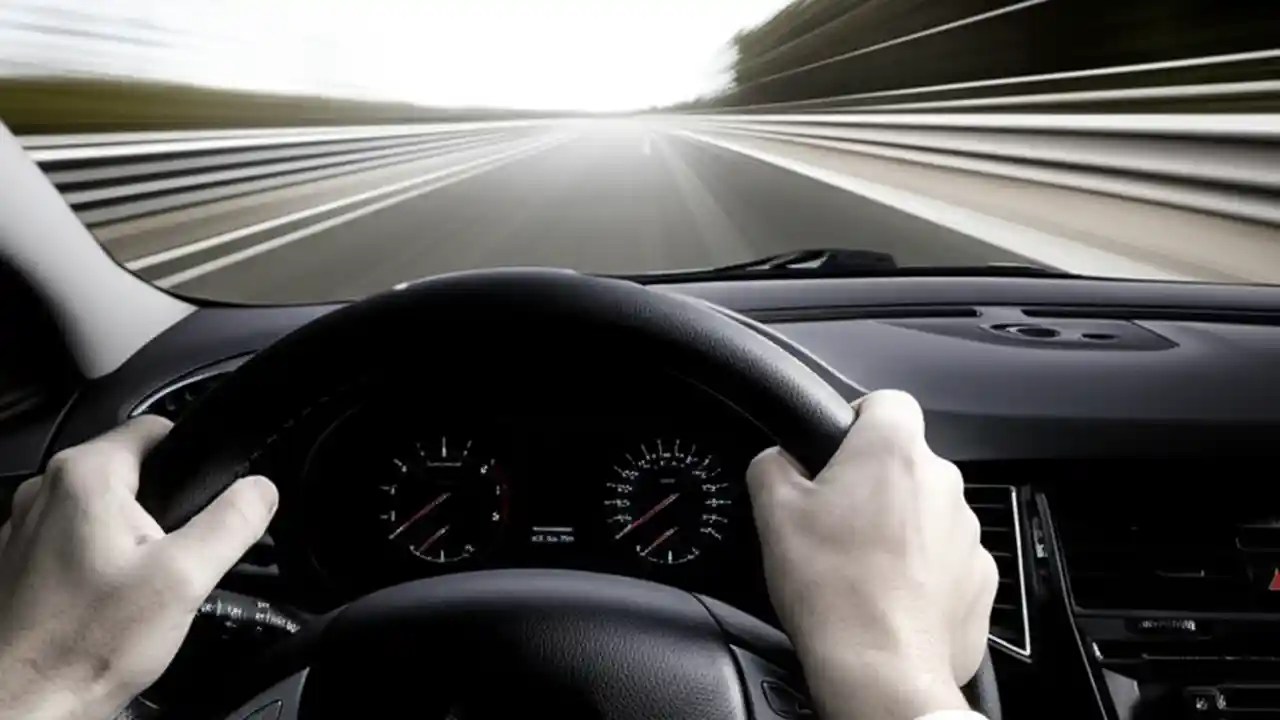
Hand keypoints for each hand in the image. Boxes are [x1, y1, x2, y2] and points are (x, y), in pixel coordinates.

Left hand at [0, 416, 277, 719]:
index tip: (205, 501)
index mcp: (86, 475)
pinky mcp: (18, 562)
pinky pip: (75, 543)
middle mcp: (46, 491)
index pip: (157, 428)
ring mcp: (24, 526)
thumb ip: (233, 522)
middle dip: (164, 509)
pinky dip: (97, 564)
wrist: (22, 705)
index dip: (194, 461)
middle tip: (174, 561)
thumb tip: (262, 488)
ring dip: (130, 539)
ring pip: (103, 510)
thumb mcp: (186, 578)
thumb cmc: (84, 645)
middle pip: (133, 472)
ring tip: (139, 589)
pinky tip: (107, 604)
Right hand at [748, 390, 997, 719]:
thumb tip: (778, 460)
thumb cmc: (832, 587)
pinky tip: (887, 596)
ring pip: (927, 511)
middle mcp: (941, 481)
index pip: (886, 401)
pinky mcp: (980, 577)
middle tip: (833, 520)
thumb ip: (772, 464)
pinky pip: (946, 560)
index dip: (857, 420)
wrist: (880, 667)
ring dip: (899, 528)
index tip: (836, 451)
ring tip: (858, 566)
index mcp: (892, 451)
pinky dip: (921, 572)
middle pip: (905, 462)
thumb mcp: (772, 511)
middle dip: (873, 484)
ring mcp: (968, 531)